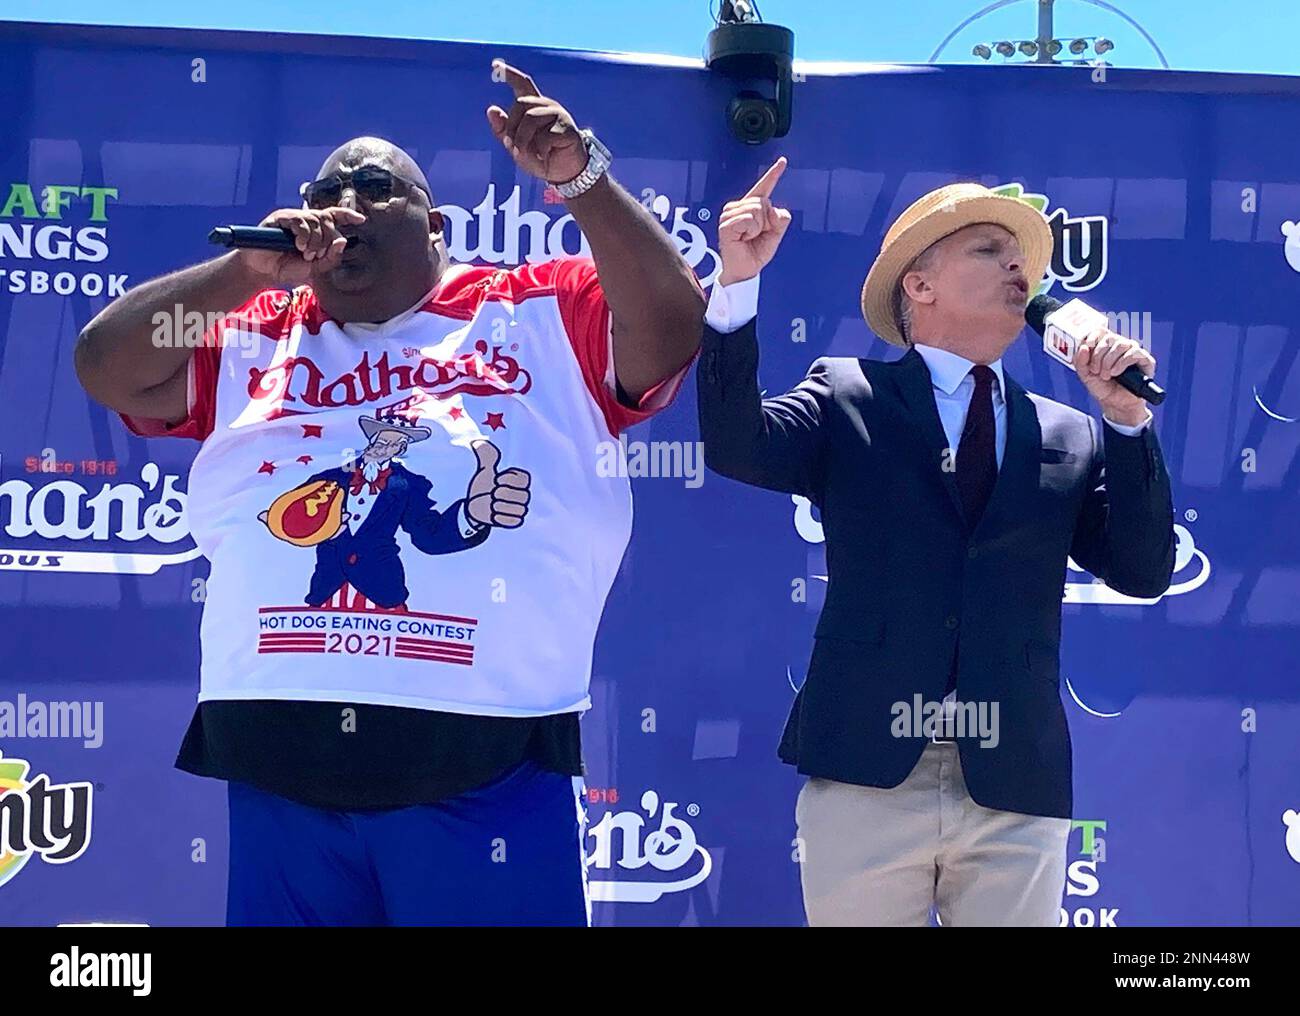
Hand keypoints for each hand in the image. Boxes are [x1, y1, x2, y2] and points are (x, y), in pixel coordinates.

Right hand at [237, 207, 366, 286]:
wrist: (265, 272)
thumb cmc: (289, 268)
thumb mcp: (315, 268)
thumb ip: (331, 258)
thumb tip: (343, 241)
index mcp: (317, 230)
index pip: (335, 216)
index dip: (348, 215)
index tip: (361, 219)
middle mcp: (306, 220)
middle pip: (327, 219)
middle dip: (327, 239)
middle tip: (316, 254)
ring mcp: (293, 217)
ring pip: (315, 220)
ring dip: (314, 240)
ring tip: (305, 253)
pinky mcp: (280, 218)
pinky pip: (299, 220)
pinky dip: (303, 235)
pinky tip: (298, 246)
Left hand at [465, 441, 530, 528]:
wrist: (473, 505)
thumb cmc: (481, 485)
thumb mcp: (483, 470)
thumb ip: (485, 455)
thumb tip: (478, 441)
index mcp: (518, 480)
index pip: (524, 479)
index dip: (509, 480)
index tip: (497, 480)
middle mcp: (522, 494)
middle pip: (523, 496)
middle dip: (503, 494)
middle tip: (492, 493)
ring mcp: (519, 508)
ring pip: (519, 509)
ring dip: (500, 507)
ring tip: (491, 504)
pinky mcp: (514, 520)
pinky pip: (514, 520)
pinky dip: (500, 518)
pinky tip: (493, 514)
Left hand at [486, 61, 586, 183]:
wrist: (565, 173)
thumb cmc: (541, 158)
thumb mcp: (516, 146)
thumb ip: (503, 130)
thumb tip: (491, 109)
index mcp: (534, 107)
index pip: (522, 85)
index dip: (509, 74)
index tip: (495, 65)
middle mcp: (546, 106)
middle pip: (520, 104)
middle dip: (511, 128)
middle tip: (512, 148)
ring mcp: (558, 114)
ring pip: (530, 119)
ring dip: (522, 140)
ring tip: (527, 155)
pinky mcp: (567, 128)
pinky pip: (545, 136)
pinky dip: (540, 151)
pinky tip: (544, 158)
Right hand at [717, 157, 791, 286]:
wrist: (745, 270)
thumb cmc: (756, 252)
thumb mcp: (775, 235)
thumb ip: (780, 220)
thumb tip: (775, 211)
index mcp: (751, 207)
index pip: (764, 188)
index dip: (773, 174)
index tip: (783, 161)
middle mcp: (738, 207)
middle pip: (763, 201)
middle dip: (766, 221)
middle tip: (757, 235)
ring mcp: (729, 215)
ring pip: (756, 209)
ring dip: (758, 227)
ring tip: (748, 238)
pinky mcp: (725, 224)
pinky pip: (748, 219)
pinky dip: (751, 230)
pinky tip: (742, 239)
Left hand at [1074, 327, 1156, 426]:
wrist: (1115, 404)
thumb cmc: (1103, 387)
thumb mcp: (1085, 375)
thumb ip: (1080, 362)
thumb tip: (1083, 347)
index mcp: (1106, 346)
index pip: (1100, 331)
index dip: (1092, 337)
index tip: (1087, 349)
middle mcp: (1120, 345)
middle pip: (1109, 338)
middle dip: (1098, 356)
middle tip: (1096, 371)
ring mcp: (1133, 351)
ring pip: (1121, 344)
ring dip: (1109, 360)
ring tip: (1106, 375)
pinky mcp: (1145, 360)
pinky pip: (1134, 353)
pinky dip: (1121, 363)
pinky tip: (1116, 373)